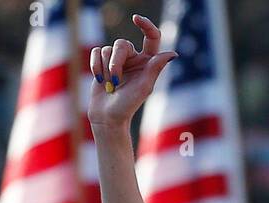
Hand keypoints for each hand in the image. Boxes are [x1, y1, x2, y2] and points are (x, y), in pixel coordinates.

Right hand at [88, 14, 176, 129]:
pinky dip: (95, 66)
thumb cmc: (129, 104)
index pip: (152, 37)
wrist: (108, 116)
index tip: (136, 18)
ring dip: (105, 68)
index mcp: (148, 62)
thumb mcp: (145, 87)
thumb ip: (155, 67)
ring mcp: (117, 59)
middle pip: (122, 44)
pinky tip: (100, 80)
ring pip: (107, 49)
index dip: (146, 25)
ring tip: (109, 84)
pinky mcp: (101, 62)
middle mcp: (134, 57)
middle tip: (116, 80)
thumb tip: (173, 53)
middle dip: (116, 62)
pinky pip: (96, 52)